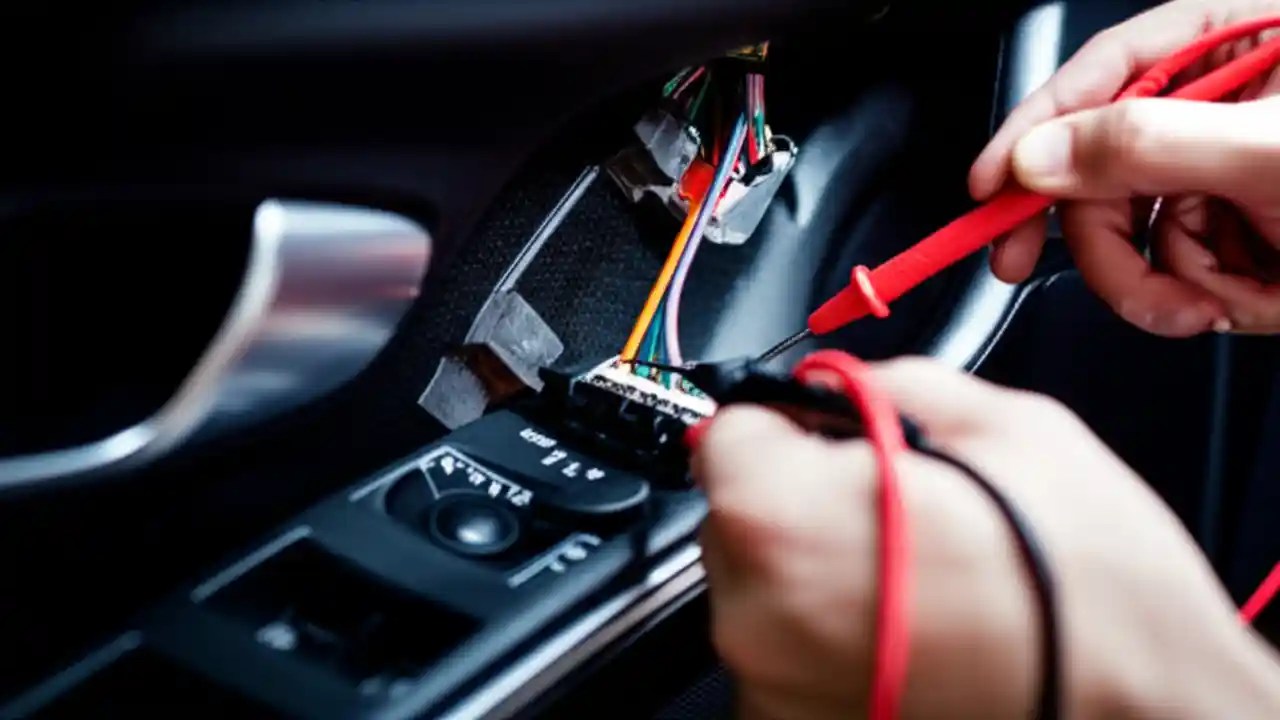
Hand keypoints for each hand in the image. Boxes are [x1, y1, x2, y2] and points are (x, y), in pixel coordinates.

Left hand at [692, 358, 1279, 719]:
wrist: (1150, 714)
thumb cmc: (1091, 592)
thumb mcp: (1003, 426)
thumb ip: (888, 385)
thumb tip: (839, 383)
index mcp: (780, 515)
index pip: (724, 433)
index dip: (782, 424)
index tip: (820, 436)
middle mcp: (754, 611)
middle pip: (737, 516)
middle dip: (796, 500)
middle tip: (886, 512)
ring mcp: (772, 683)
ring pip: (761, 589)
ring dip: (812, 572)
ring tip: (909, 582)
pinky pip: (786, 655)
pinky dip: (826, 637)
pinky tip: (902, 632)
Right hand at [970, 0, 1279, 335]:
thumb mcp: (1267, 148)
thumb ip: (1145, 144)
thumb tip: (1038, 157)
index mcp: (1232, 42)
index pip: (1102, 72)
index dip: (1033, 131)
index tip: (986, 189)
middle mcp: (1221, 104)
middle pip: (1104, 172)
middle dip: (1110, 247)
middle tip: (1104, 287)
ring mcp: (1226, 171)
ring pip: (1134, 235)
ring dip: (1162, 286)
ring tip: (1214, 304)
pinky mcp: (1238, 227)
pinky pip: (1177, 270)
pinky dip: (1202, 298)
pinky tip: (1247, 296)